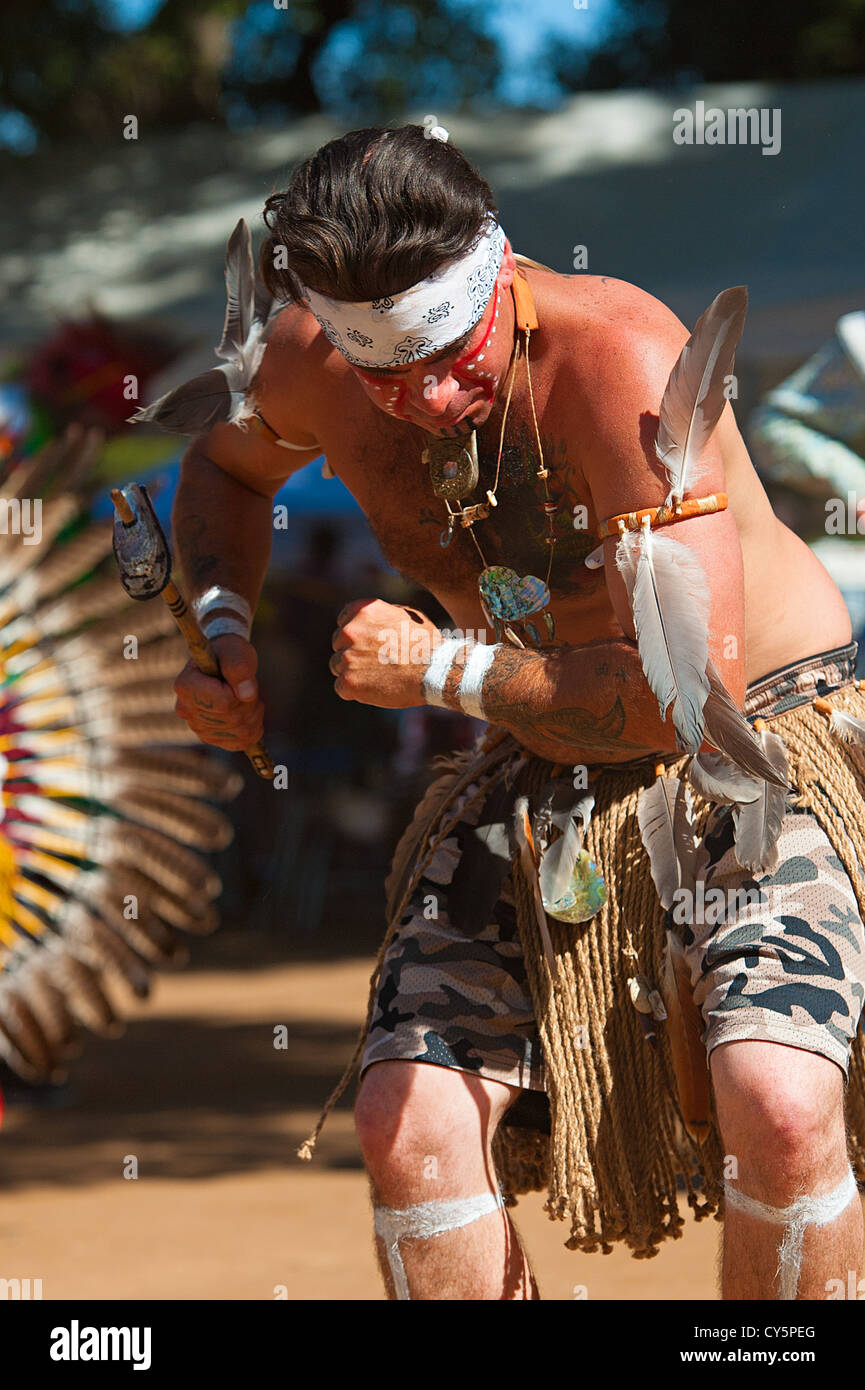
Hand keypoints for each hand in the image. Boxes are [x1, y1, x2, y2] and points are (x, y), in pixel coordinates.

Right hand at [173, 634, 264, 748]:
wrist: (223, 661)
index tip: (236, 678)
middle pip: (233, 719)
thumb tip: (247, 695)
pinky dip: (252, 729)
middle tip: (245, 686)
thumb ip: (240, 668)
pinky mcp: (209, 736)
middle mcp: (186, 709)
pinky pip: (239, 743)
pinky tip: (248, 714)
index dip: (239, 691)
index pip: (224, 703)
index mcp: (185, 686)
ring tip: (246, 697)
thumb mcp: (235, 651)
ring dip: (253, 715)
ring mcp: (196, 726)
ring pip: (240, 733)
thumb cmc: (228, 652)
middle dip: (249, 703)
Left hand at [329, 599, 439, 706]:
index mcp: (363, 610)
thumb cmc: (426, 644)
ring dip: (352, 671)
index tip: (366, 643)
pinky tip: (374, 689)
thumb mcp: (407, 616)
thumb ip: (382, 615)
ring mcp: (347, 657)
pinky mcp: (348, 682)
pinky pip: (341, 687)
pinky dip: (354, 690)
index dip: (355, 633)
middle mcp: (351, 630)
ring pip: (337, 665)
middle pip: (338, 643)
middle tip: (374, 663)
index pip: (344, 620)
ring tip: (377, 676)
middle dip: (352, 652)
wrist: (435, 672)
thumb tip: (370, 620)